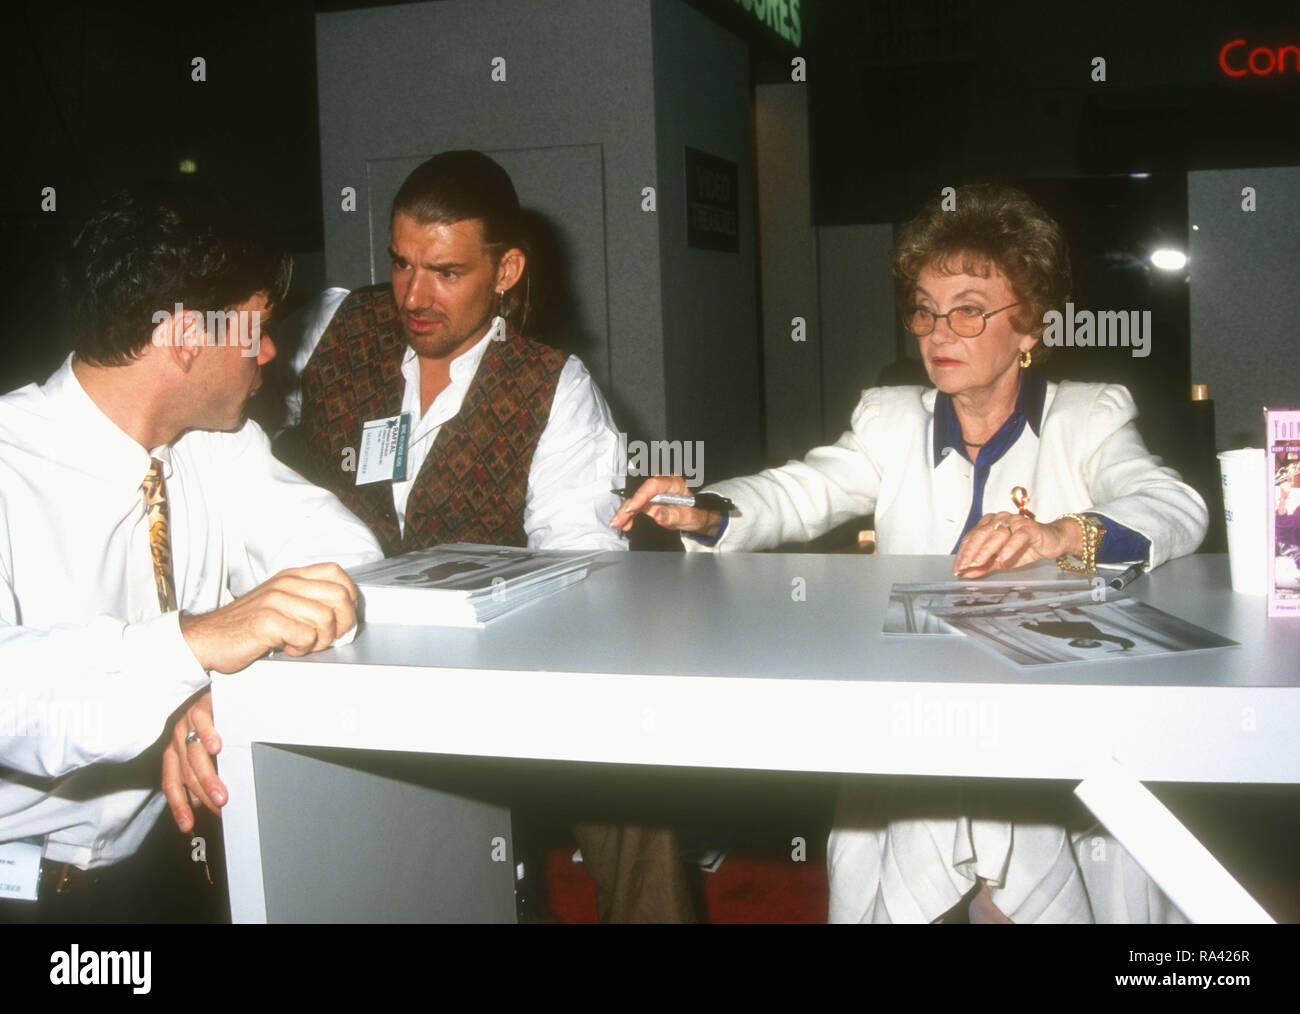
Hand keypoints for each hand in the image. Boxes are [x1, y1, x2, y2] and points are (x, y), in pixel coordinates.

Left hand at [162, 690, 224, 833]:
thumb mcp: (198, 747)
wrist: (206, 681)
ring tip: (222, 794)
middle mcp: (176, 739)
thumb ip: (195, 772)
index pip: (172, 784)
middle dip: (202, 795)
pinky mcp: (199, 705)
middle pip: (186, 773)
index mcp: (173, 752)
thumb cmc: (207, 718)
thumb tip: (195, 801)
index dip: (178, 806)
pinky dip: (207, 735)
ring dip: (208, 777)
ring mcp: (186, 723)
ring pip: (194, 755)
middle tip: (219, 808)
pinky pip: (202, 722)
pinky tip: (217, 747)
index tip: (187, 826)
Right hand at [180, 562, 358, 672]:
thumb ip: (306, 600)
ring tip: (301, 644)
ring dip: (320, 640)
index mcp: (291, 576)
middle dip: (342, 622)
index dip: (349, 597)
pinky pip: (306, 635)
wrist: (206, 638)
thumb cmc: (244, 625)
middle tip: (328, 637)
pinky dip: (302, 648)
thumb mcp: (278, 602)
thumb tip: (342, 612)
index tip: (343, 617)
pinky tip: (287, 648)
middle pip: (338, 595)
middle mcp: (285, 584)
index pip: (336, 573)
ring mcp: (275, 601)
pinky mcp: (267, 621)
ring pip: (325, 618)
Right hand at [610, 475, 722, 536]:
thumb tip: (658, 515)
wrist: (695, 516)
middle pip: (641, 492)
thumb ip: (675, 516)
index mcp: (675, 483)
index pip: (655, 485)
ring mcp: (654, 491)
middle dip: (628, 507)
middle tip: (618, 521)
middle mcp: (662, 483)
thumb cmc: (694, 514)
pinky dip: (629, 515)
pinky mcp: (648, 499)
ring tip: (617, 525)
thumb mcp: (690, 518)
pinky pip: (636, 506)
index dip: (642, 495)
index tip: (632, 507)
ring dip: (625, 512)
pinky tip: (625, 524)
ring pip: (635, 499)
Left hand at [953, 513, 1081, 577]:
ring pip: (997, 535)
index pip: (971, 538)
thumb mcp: (1001, 560)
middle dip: (970, 552)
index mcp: (989, 524)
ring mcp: (1014, 522)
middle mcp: (1000, 519)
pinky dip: (1009, 548)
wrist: (1052, 541)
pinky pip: (1017, 537)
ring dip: (985, 551)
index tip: (957, 569)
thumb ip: (984, 565)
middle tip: (963, 567)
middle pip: (980, 535)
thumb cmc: (1025, 548)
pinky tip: (1002, 559)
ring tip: (977, 563)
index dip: (963, 554)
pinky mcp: (1029, 528)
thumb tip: (966, 574)